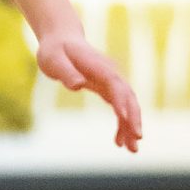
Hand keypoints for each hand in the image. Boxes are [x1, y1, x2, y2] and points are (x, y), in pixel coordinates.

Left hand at [35, 31, 143, 150]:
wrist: (62, 40)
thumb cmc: (55, 50)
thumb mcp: (53, 60)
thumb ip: (66, 72)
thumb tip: (77, 85)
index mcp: (99, 67)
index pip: (115, 85)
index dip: (121, 101)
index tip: (122, 118)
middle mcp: (111, 74)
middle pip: (128, 97)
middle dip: (133, 118)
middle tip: (136, 140)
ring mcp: (112, 81)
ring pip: (128, 105)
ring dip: (131, 125)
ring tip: (131, 150)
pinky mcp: (108, 88)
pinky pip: (120, 107)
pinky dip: (122, 124)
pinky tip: (118, 141)